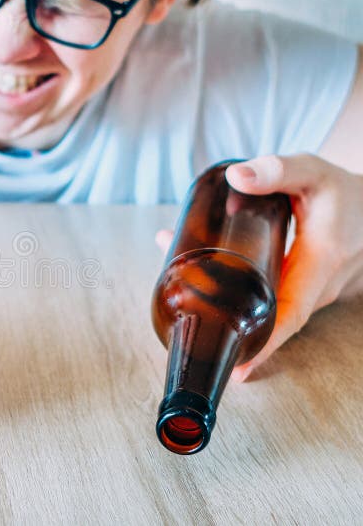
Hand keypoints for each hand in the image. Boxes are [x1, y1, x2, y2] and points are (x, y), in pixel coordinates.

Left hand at [156, 155, 362, 381]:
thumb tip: (237, 177)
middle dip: (237, 333)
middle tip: (200, 342)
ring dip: (237, 314)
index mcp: (322, 262)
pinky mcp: (310, 288)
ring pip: (273, 311)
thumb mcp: (312, 171)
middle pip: (274, 320)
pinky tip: (215, 290)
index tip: (240, 366)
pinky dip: (247, 301)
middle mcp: (322, 285)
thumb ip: (277, 170)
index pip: (290, 314)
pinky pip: (278, 302)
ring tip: (195, 311)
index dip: (264, 343)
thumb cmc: (342, 188)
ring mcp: (318, 290)